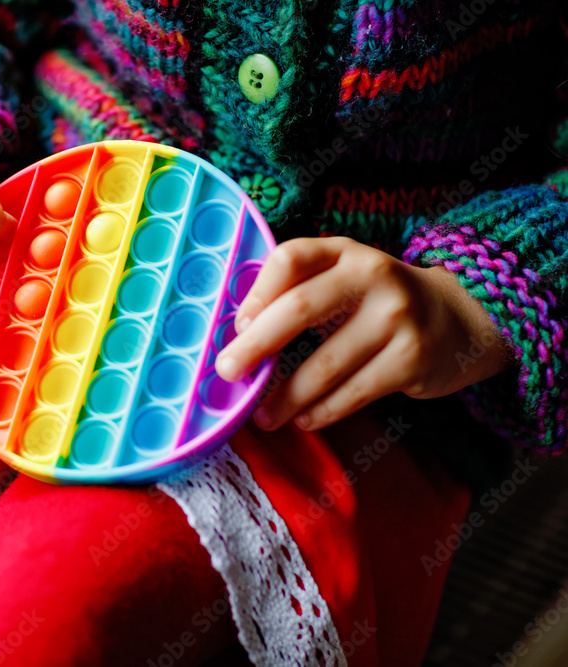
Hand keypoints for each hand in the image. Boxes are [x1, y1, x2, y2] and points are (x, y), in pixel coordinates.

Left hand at [215, 237, 511, 430]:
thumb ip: (298, 289)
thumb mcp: (343, 276)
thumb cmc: (377, 300)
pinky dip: (321, 412)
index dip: (257, 292)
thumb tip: (238, 335)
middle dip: (256, 346)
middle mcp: (372, 276)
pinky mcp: (411, 359)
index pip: (291, 258)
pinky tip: (303, 419)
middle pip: (299, 309)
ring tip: (264, 416)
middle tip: (228, 372)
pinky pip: (353, 393)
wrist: (459, 318)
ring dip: (287, 396)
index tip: (237, 325)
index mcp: (344, 251)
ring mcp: (395, 317)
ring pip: (324, 365)